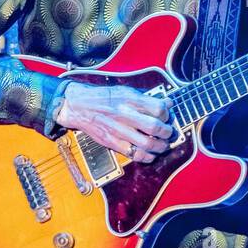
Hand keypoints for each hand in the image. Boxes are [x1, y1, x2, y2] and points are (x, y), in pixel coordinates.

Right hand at [55, 82, 175, 162]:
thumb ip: (147, 98)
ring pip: (147, 144)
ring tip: (163, 145)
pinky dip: (147, 157)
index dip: (167, 114)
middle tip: (169, 132)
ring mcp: (118, 130)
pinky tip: (150, 154)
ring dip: (160, 146)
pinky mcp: (112, 142)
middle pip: (154, 127)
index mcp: (129, 99)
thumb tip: (168, 103)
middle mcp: (124, 114)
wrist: (79, 106)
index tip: (167, 116)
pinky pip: (134, 154)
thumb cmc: (104, 97)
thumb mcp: (125, 91)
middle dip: (167, 132)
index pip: (157, 108)